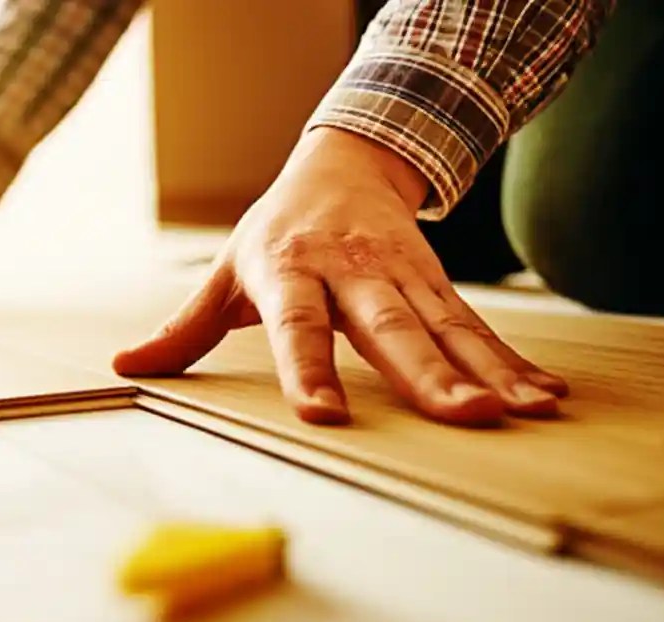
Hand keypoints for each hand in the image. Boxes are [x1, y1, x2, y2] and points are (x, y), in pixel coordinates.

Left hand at [112, 128, 566, 425]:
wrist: (342, 163)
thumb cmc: (274, 232)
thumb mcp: (224, 274)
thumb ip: (182, 328)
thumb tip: (124, 366)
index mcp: (288, 271)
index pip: (297, 325)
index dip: (308, 368)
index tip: (322, 415)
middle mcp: (349, 271)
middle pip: (388, 325)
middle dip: (425, 372)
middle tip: (458, 415)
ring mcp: (400, 273)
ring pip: (443, 325)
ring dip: (482, 370)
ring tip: (515, 413)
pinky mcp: (435, 280)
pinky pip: (474, 323)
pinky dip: (508, 360)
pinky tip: (540, 396)